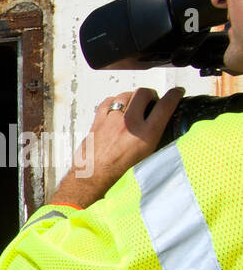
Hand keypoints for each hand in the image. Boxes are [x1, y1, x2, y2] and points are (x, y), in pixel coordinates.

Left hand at [55, 86, 184, 208]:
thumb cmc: (119, 173)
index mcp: (146, 135)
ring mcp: (112, 121)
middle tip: (152, 101)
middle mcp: (129, 124)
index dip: (174, 95)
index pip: (165, 105)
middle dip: (151, 94)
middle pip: (144, 93)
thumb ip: (156, 138)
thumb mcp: (147, 157)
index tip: (177, 92)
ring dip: (133, 97)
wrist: (92, 178)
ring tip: (135, 105)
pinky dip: (115, 102)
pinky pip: (108, 101)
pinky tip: (118, 108)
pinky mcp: (98, 121)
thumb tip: (163, 123)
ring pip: (126, 95)